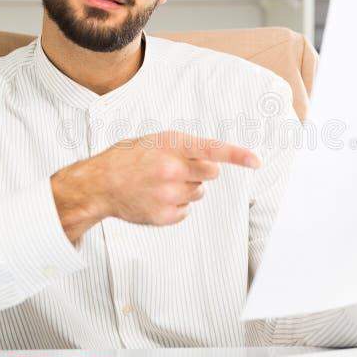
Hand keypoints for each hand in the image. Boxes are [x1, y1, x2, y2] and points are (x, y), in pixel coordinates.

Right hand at [51, 131, 259, 241]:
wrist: (100, 184)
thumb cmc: (130, 158)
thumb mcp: (156, 141)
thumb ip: (186, 148)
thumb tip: (214, 161)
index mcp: (171, 147)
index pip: (212, 150)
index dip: (237, 155)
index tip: (256, 160)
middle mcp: (172, 170)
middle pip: (210, 173)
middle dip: (202, 171)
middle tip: (178, 168)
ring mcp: (168, 195)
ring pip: (198, 193)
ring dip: (186, 188)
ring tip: (160, 183)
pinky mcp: (164, 216)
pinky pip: (186, 211)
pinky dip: (176, 205)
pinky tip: (156, 198)